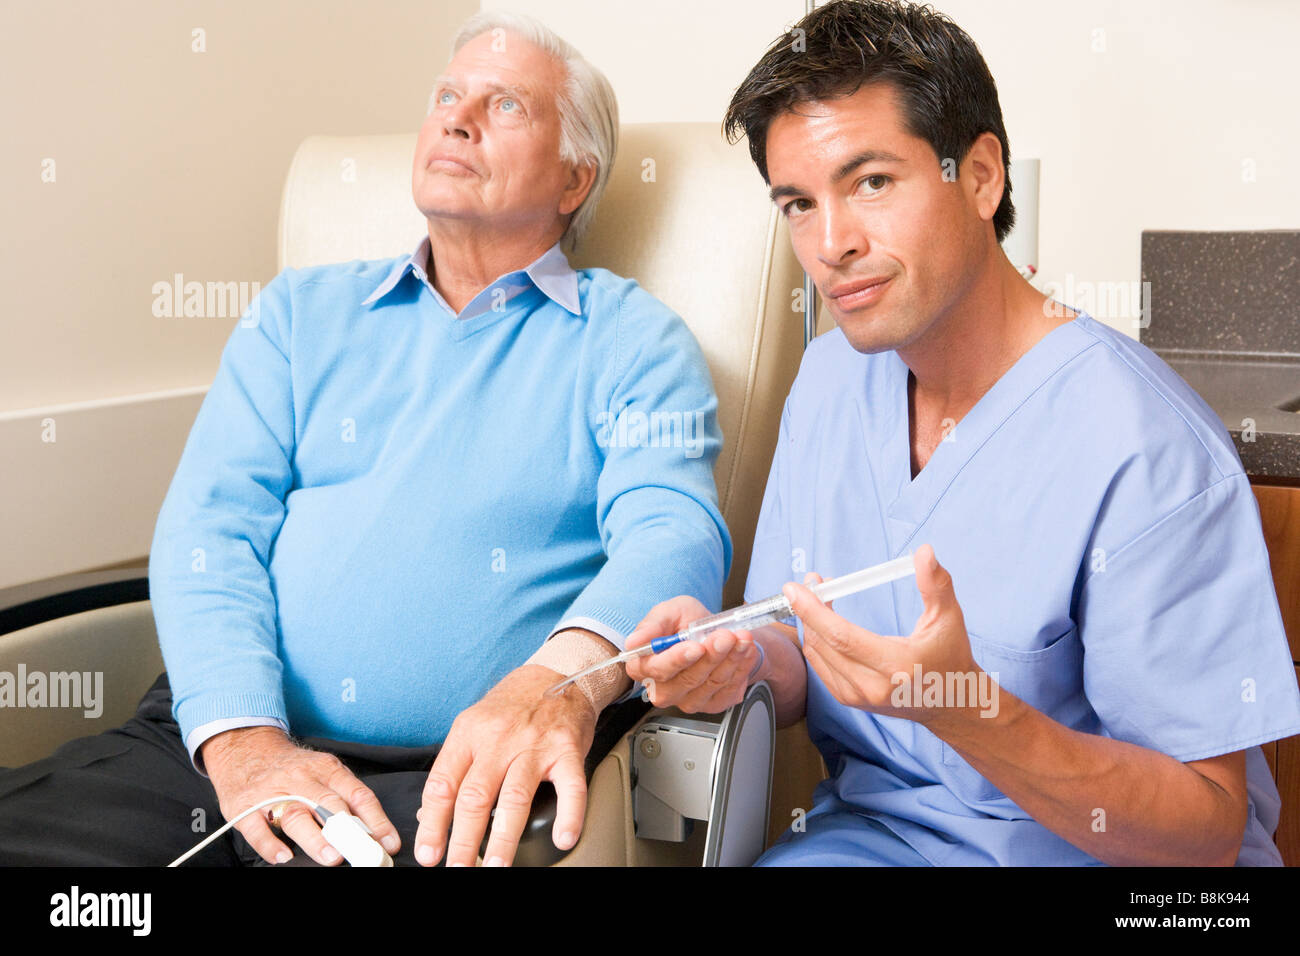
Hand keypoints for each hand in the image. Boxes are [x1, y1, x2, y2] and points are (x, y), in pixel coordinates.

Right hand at [202, 725, 400, 865]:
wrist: (246, 749)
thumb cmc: (294, 768)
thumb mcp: (324, 772)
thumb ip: (345, 798)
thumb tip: (373, 834)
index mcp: (327, 770)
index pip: (357, 794)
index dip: (376, 820)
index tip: (389, 844)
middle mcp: (302, 779)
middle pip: (328, 803)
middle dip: (347, 829)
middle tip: (362, 851)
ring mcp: (273, 792)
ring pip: (296, 815)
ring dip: (315, 838)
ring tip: (331, 857)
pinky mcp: (245, 806)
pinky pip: (257, 827)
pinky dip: (269, 844)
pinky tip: (283, 857)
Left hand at [414, 664, 595, 866]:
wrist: (556, 673)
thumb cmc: (512, 705)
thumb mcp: (473, 726)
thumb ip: (455, 768)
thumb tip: (430, 816)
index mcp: (469, 733)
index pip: (442, 784)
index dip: (433, 824)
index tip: (430, 853)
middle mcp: (499, 739)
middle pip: (475, 797)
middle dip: (463, 841)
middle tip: (459, 869)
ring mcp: (535, 745)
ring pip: (515, 797)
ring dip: (504, 838)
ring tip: (496, 865)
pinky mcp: (568, 750)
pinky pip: (570, 787)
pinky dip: (569, 815)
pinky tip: (563, 837)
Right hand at [624, 595, 758, 712]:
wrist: (714, 632)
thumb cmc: (686, 623)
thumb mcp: (668, 612)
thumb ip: (652, 625)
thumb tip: (635, 641)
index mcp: (644, 667)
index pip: (656, 670)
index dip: (676, 659)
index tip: (695, 646)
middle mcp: (664, 689)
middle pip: (686, 680)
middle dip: (710, 656)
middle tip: (725, 637)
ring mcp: (688, 700)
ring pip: (710, 683)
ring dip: (730, 658)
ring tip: (740, 638)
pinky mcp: (712, 704)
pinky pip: (729, 689)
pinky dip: (741, 667)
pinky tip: (745, 651)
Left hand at [782, 545, 982, 729]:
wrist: (951, 703)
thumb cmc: (950, 657)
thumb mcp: (949, 618)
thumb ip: (936, 584)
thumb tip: (924, 552)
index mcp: (897, 666)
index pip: (842, 636)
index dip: (814, 610)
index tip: (795, 588)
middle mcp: (873, 686)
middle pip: (824, 644)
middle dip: (808, 609)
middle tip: (811, 583)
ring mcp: (858, 697)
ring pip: (817, 655)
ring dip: (810, 623)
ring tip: (818, 596)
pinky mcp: (849, 700)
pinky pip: (820, 666)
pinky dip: (816, 640)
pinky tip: (822, 621)